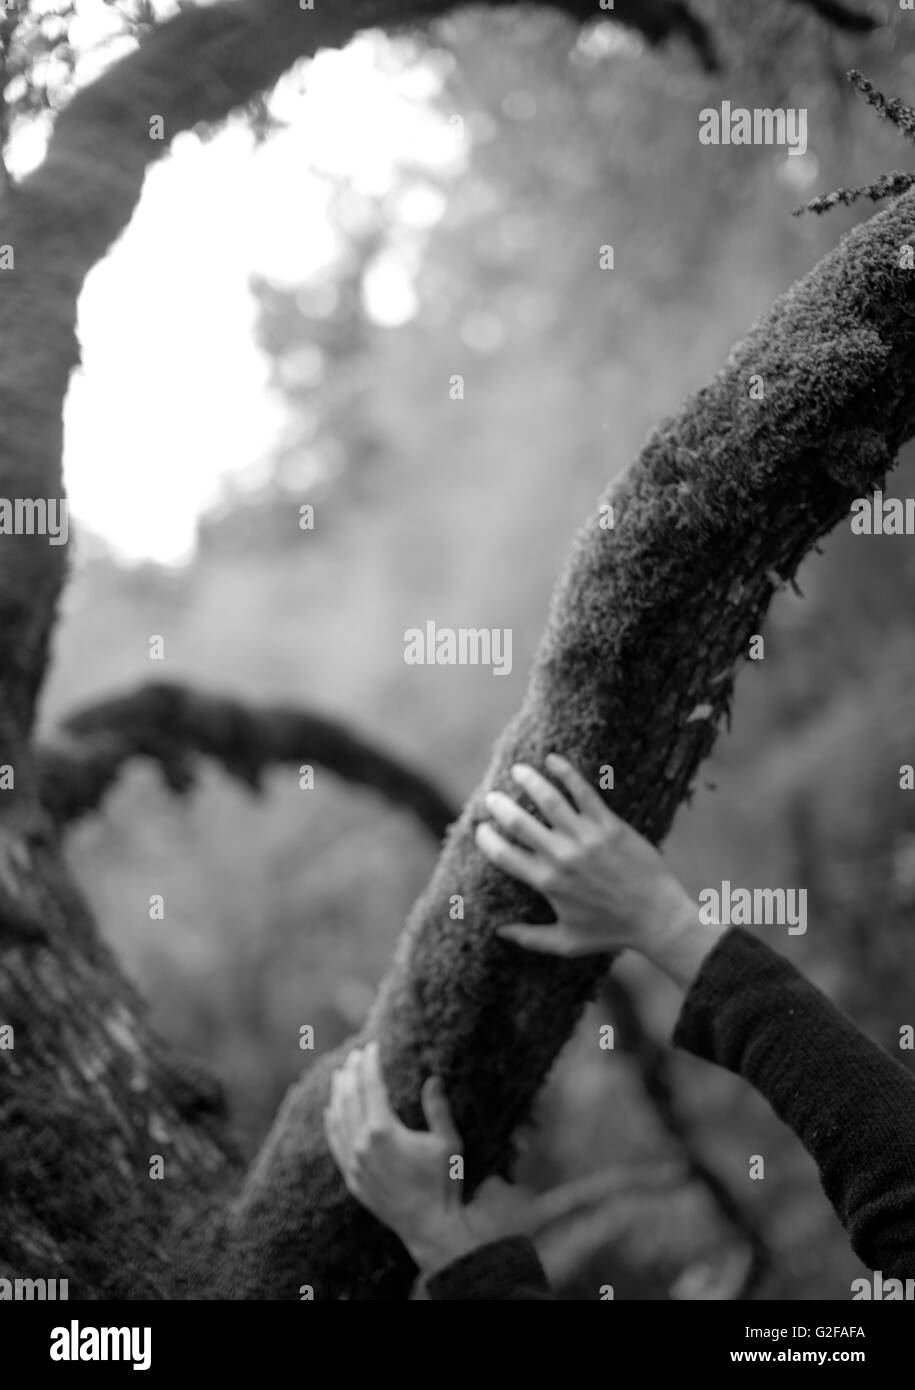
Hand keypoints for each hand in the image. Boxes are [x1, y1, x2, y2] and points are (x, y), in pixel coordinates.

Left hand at [324, 1042, 528, 1273]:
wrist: (430, 1226)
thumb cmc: (443, 1182)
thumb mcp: (447, 1142)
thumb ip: (438, 1108)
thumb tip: (433, 1080)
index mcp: (383, 1130)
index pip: (371, 1086)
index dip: (370, 1064)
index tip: (371, 1047)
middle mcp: (362, 1144)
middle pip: (351, 1098)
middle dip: (352, 1073)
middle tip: (354, 1055)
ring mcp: (355, 1163)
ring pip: (339, 1119)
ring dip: (339, 1094)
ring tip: (340, 1075)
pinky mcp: (354, 1179)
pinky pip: (336, 1144)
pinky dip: (331, 1124)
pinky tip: (330, 1111)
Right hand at [474, 752, 724, 988]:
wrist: (657, 918)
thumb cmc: (612, 932)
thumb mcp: (567, 943)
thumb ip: (530, 938)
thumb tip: (499, 932)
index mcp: (547, 883)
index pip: (504, 856)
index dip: (486, 839)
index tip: (480, 829)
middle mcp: (562, 857)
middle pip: (519, 823)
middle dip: (500, 806)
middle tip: (492, 797)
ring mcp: (586, 838)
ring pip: (550, 800)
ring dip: (529, 781)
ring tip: (517, 770)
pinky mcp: (609, 825)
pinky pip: (584, 792)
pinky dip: (567, 773)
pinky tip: (553, 760)